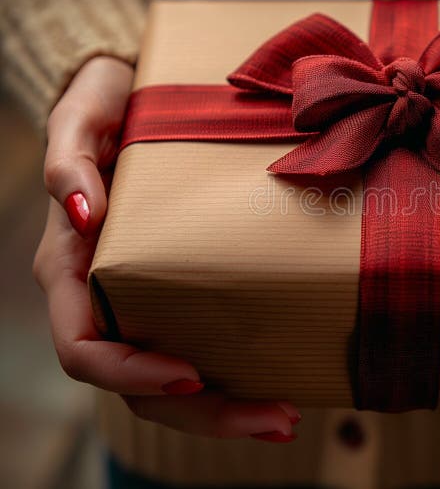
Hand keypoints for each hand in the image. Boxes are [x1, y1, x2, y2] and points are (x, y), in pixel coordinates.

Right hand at [33, 56, 299, 440]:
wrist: (141, 99)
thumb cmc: (111, 103)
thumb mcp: (86, 113)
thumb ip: (71, 157)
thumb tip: (82, 211)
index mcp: (71, 268)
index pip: (85, 348)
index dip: (131, 372)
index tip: (192, 374)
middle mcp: (104, 297)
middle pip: (138, 386)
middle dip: (205, 413)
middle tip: (279, 420)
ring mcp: (143, 301)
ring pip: (173, 383)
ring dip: (229, 410)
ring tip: (289, 418)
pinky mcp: (180, 292)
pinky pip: (201, 348)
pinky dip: (238, 377)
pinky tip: (283, 383)